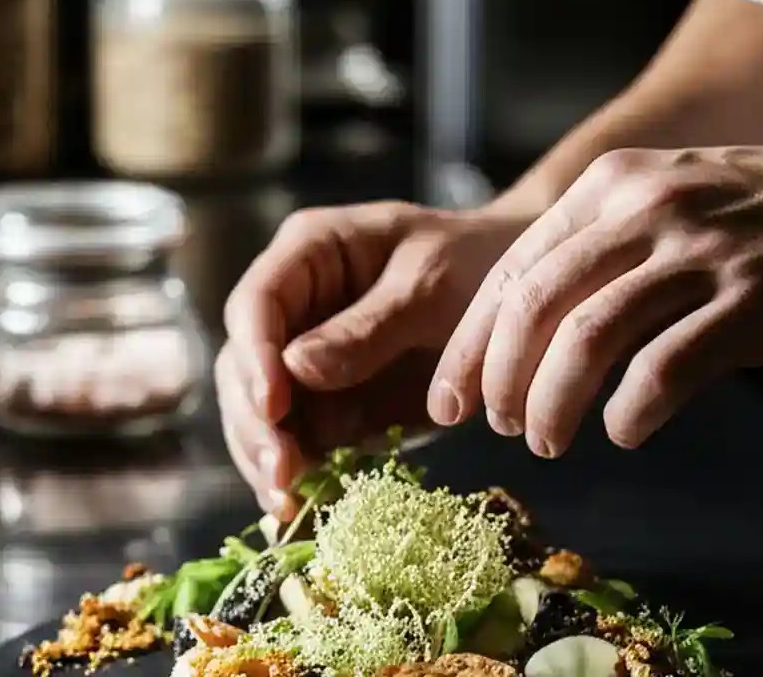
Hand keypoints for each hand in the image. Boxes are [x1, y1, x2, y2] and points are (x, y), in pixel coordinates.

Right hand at [218, 201, 530, 516]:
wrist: (520, 300)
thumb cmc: (476, 265)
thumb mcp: (430, 286)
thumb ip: (369, 326)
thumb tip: (295, 369)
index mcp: (309, 253)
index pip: (257, 303)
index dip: (255, 356)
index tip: (272, 405)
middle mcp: (293, 306)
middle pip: (243, 365)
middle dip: (255, 421)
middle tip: (280, 472)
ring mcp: (304, 359)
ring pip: (259, 413)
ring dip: (265, 457)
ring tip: (286, 501)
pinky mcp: (327, 403)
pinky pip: (298, 442)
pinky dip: (296, 476)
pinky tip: (298, 509)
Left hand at [428, 142, 762, 456]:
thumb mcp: (669, 200)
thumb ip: (601, 248)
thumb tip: (527, 332)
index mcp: (611, 186)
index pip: (510, 272)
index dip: (469, 345)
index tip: (449, 400)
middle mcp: (645, 208)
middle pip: (532, 304)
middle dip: (495, 379)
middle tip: (495, 427)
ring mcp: (700, 250)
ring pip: (586, 338)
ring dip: (551, 403)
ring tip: (546, 441)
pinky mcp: (753, 299)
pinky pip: (665, 368)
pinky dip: (631, 411)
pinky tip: (625, 431)